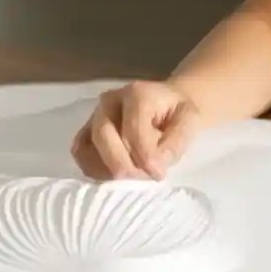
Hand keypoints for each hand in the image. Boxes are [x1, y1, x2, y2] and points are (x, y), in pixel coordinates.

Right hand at [70, 80, 202, 180]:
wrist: (166, 105)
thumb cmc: (177, 113)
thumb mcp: (190, 122)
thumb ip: (175, 142)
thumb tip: (155, 165)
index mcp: (137, 94)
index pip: (134, 127)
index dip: (144, 155)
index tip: (159, 174)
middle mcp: (109, 101)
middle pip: (103, 135)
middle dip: (122, 164)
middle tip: (143, 178)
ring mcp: (93, 116)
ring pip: (86, 147)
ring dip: (107, 169)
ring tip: (133, 175)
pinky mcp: (85, 131)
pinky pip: (81, 155)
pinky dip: (96, 170)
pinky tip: (117, 175)